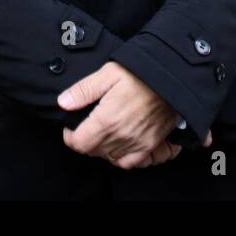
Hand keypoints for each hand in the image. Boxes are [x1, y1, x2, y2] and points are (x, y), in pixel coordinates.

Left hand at [58, 61, 181, 168]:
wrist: (172, 79)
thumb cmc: (140, 74)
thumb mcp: (108, 74)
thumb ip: (83, 90)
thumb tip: (63, 102)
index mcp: (106, 119)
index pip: (79, 143)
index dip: (70, 136)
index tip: (71, 126)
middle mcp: (120, 135)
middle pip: (92, 151)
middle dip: (84, 140)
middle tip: (86, 125)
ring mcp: (136, 142)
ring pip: (108, 157)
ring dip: (100, 148)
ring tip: (102, 132)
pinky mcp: (149, 144)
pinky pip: (129, 162)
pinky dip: (120, 157)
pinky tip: (118, 144)